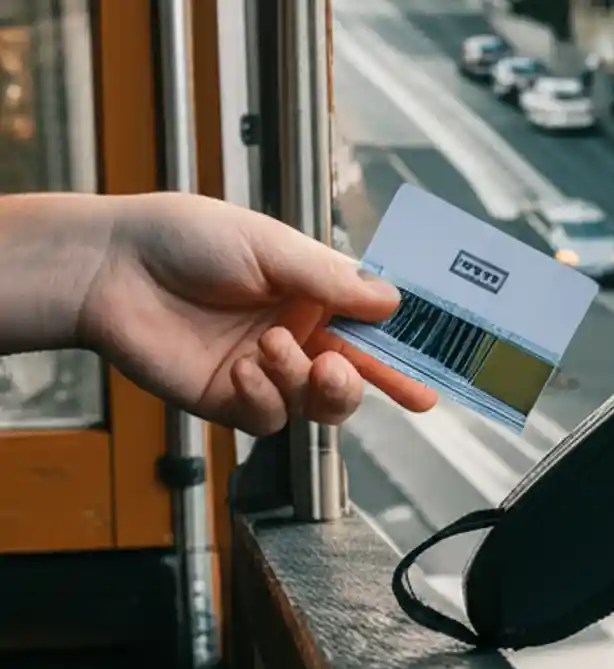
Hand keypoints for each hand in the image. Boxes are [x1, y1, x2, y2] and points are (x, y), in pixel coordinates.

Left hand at [79, 192, 435, 433]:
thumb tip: (391, 302)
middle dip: (372, 382)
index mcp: (313, 291)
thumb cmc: (183, 238)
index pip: (375, 324)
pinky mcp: (230, 399)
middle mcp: (296, 333)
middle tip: (363, 375)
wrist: (110, 268)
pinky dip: (267, 397)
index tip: (437, 365)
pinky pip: (271, 419)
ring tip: (282, 351)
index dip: (408, 346)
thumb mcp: (271, 246)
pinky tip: (246, 368)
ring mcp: (265, 370)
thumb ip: (332, 280)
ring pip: (320, 404)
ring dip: (312, 383)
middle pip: (357, 376)